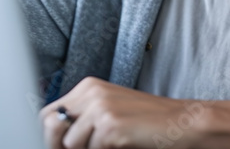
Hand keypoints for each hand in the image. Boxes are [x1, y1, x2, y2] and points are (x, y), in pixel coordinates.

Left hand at [39, 77, 206, 148]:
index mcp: (88, 87)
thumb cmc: (147, 123)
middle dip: (59, 145)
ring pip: (70, 143)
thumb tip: (55, 140)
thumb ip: (82, 121)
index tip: (61, 147)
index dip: (49, 135)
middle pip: (50, 125)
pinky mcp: (110, 124)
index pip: (48, 113)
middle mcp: (91, 92)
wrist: (181, 123)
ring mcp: (100, 107)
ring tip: (111, 145)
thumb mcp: (110, 114)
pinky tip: (124, 146)